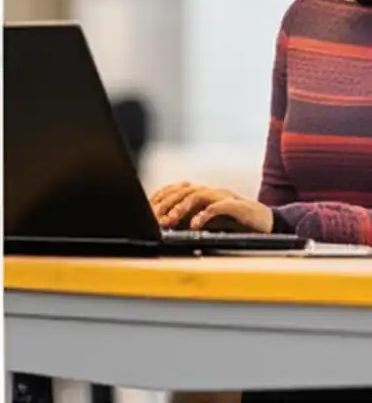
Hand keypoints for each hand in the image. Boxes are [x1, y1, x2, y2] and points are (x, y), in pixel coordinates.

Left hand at [149, 182, 272, 231]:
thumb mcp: (206, 221)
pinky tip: (194, 225)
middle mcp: (210, 191)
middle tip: (155, 218)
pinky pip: (218, 206)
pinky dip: (204, 215)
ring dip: (180, 208)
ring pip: (197, 195)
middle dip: (166, 204)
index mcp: (201, 193)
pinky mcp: (237, 206)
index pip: (175, 189)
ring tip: (169, 220)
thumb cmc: (234, 222)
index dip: (160, 198)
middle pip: (182, 190)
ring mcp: (223, 196)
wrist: (267, 222)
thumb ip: (187, 220)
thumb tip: (164, 226)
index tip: (147, 210)